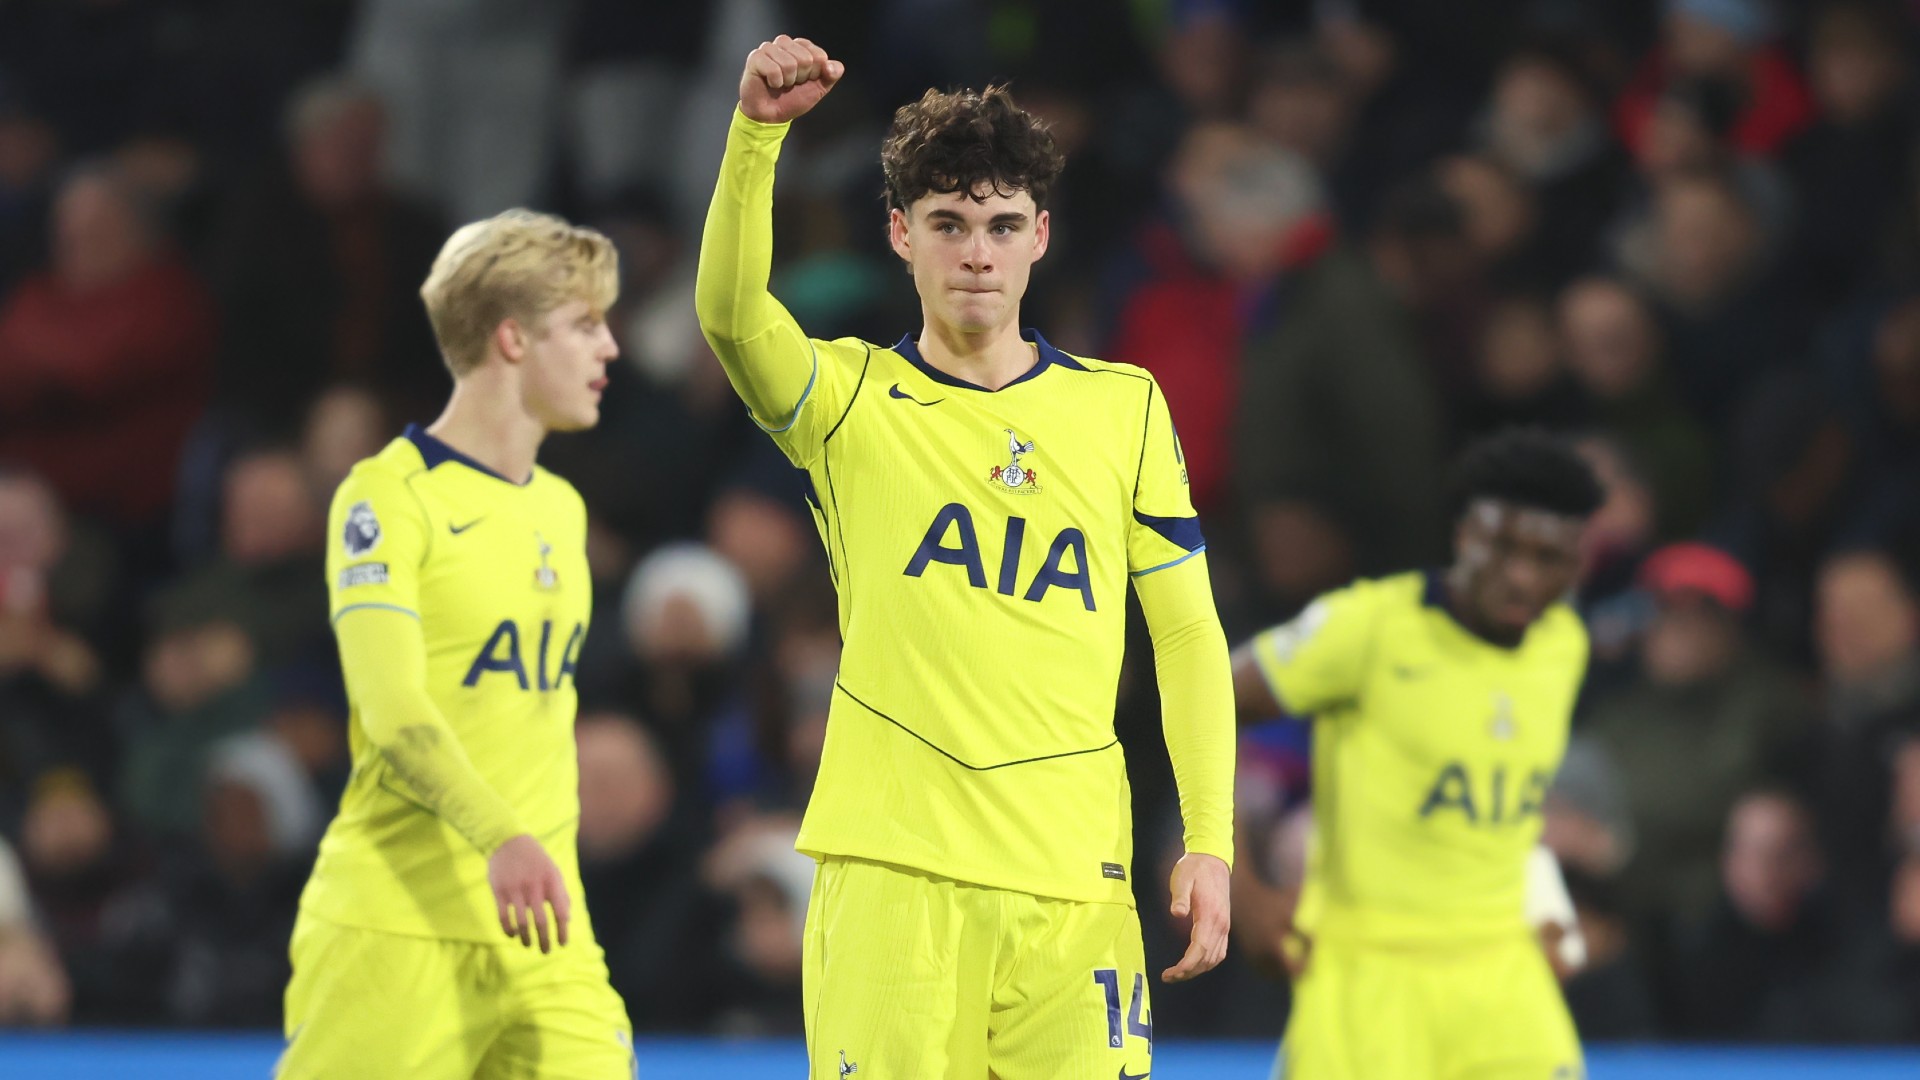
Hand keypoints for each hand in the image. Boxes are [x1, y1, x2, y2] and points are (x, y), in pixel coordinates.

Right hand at [488, 834, 569, 952]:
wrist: (508, 840)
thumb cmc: (535, 860)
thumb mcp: (553, 872)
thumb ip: (561, 894)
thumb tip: (567, 918)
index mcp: (551, 881)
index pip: (560, 912)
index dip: (562, 931)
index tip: (562, 944)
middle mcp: (534, 886)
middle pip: (541, 921)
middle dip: (544, 940)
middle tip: (546, 951)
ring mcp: (515, 889)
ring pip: (521, 922)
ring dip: (526, 938)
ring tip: (529, 945)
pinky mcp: (499, 891)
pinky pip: (503, 917)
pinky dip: (508, 930)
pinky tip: (513, 935)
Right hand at [738, 35, 842, 123]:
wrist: (771, 116)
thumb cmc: (792, 99)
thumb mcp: (819, 88)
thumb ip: (832, 75)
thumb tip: (831, 66)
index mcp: (801, 46)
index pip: (819, 56)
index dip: (814, 74)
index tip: (805, 80)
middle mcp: (785, 43)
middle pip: (805, 59)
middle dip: (801, 78)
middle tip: (791, 83)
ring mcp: (769, 48)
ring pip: (789, 64)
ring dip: (787, 81)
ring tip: (781, 83)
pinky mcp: (756, 58)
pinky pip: (774, 70)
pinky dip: (775, 82)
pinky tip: (771, 83)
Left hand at [1162, 852, 1230, 982]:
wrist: (1212, 859)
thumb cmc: (1194, 869)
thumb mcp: (1182, 878)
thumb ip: (1180, 896)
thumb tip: (1176, 913)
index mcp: (1210, 915)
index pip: (1199, 949)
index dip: (1185, 966)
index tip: (1169, 973)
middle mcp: (1221, 924)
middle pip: (1207, 958)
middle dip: (1188, 972)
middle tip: (1168, 977)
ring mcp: (1224, 925)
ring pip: (1214, 958)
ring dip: (1198, 970)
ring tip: (1178, 974)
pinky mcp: (1224, 924)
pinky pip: (1219, 951)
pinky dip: (1208, 962)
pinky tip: (1195, 964)